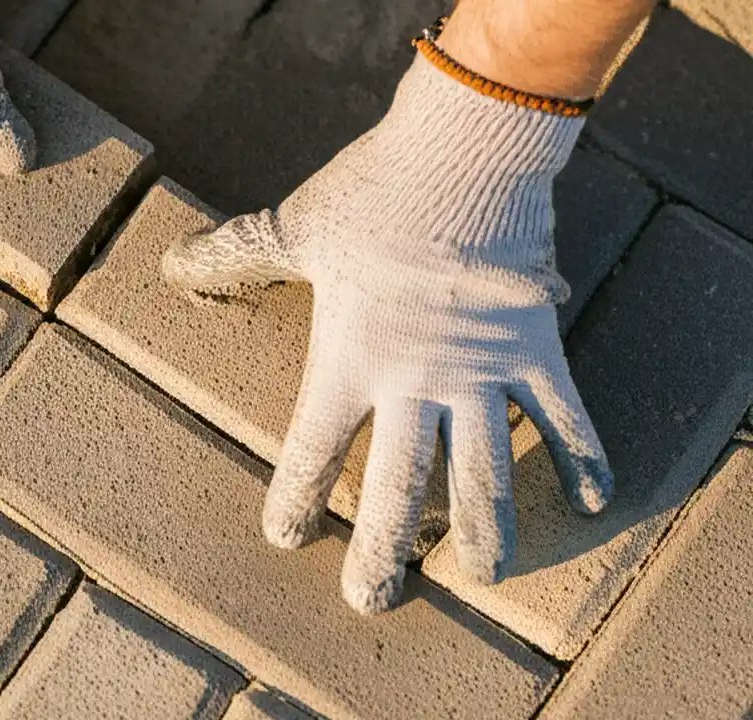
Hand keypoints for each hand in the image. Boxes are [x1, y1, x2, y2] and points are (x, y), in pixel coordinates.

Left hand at [161, 49, 612, 613]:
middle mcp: (415, 381)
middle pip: (400, 487)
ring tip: (481, 579)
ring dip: (484, 532)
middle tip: (370, 602)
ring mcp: (482, 371)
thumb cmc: (374, 190)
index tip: (286, 537)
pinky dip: (582, 456)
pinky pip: (567, 414)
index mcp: (350, 359)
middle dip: (384, 551)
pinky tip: (592, 499)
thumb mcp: (292, 227)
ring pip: (485, 472)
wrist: (466, 149)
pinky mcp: (537, 346)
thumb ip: (233, 256)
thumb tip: (170, 267)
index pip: (314, 449)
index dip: (297, 498)